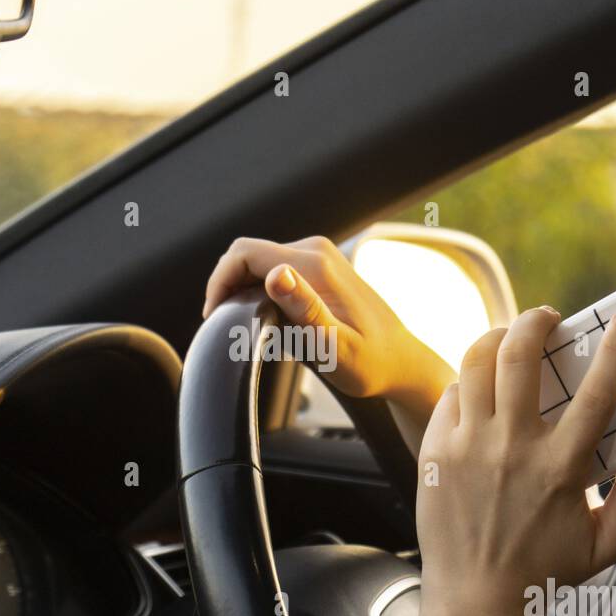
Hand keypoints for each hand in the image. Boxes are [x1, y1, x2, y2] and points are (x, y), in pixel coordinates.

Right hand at [202, 236, 454, 414]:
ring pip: (258, 262)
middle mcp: (316, 251)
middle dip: (226, 286)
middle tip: (223, 327)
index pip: (244, 253)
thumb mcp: (335, 347)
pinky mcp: (318, 267)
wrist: (402, 361)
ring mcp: (318, 257)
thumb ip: (305, 309)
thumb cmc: (371, 364)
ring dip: (241, 290)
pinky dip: (258, 291)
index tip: (214, 318)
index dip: (219, 282)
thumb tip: (275, 274)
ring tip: (243, 328)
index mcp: (315, 265)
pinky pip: (274, 269)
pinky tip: (264, 321)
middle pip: (247, 254)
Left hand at [415, 305, 615, 615]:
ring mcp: (468, 447)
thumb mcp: (604, 544)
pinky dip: (468, 383)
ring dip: (495, 338)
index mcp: (561, 468)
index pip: (598, 392)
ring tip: (510, 338)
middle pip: (519, 356)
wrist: (474, 599)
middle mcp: (512, 449)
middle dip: (536, 321)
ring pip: (475, 363)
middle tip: (548, 319)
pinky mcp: (436, 452)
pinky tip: (481, 389)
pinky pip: (450, 396)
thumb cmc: (544, 573)